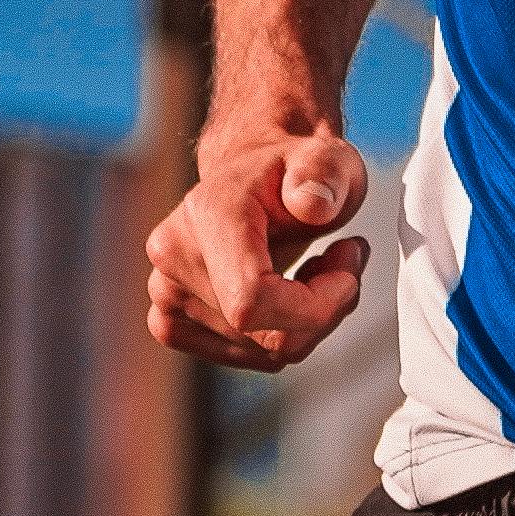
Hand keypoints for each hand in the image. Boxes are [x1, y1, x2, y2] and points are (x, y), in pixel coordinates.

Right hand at [143, 119, 373, 370]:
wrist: (255, 175)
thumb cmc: (294, 170)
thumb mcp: (328, 159)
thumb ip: (324, 174)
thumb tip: (312, 204)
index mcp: (209, 214)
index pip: (252, 303)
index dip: (315, 307)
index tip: (348, 269)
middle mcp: (174, 256)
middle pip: (264, 334)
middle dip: (323, 309)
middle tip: (343, 261)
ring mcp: (166, 294)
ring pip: (261, 352)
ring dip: (307, 322)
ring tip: (318, 270)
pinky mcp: (171, 321)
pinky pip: (246, 356)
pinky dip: (281, 335)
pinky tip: (289, 294)